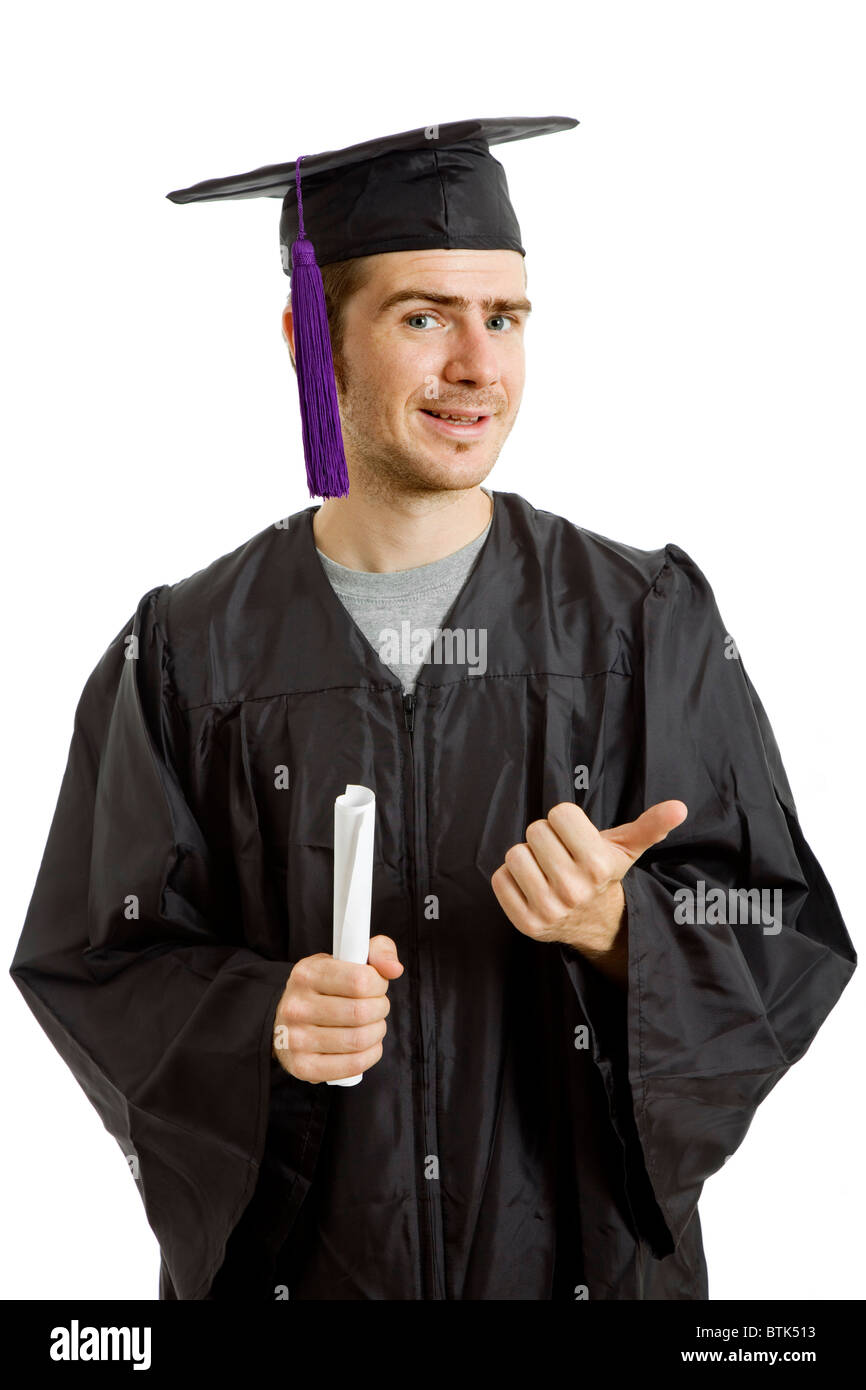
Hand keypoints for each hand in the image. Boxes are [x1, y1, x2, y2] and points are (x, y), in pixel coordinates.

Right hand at [272, 935, 403, 1082]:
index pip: (359, 980)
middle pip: (361, 1012)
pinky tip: (368, 1046)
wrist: (287, 1022)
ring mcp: (296, 1039)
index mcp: (306, 974)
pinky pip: (353, 1065)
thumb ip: (377, 951)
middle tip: (377, 1006)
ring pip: (359, 1039)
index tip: (377, 985)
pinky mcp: (303, 1066)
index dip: (379, 984)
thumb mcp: (346, 959)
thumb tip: (394, 969)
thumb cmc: (326, 988)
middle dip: (381, 1009)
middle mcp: (296, 1006)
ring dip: (377, 1032)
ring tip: (373, 1025)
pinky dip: (370, 1055)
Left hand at [490, 800, 686, 980]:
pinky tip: (532, 886)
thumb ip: (650, 826)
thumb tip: (679, 807)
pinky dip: (511, 879)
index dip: (565, 822)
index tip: (575, 839)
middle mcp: (573, 888)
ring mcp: (548, 909)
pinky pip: (500, 879)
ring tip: (546, 870)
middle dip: (546, 838)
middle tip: (561, 855)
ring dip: (528, 858)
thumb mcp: (627, 849)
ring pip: (515, 854)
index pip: (559, 813)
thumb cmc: (604, 874)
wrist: (596, 924)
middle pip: (535, 831)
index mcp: (597, 864)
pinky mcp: (525, 923)